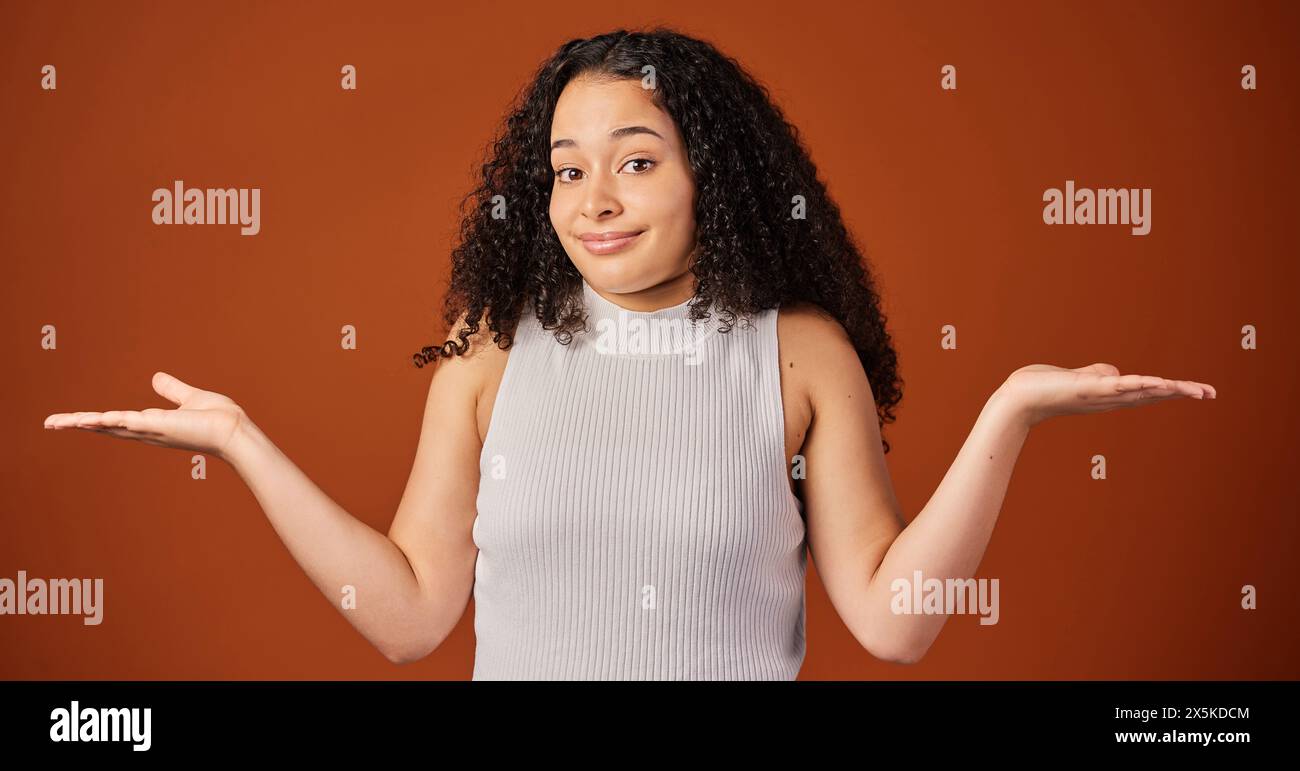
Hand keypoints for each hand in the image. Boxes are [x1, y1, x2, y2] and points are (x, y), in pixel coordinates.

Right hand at [43, 371, 247, 460]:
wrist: (236, 432)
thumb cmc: (220, 419)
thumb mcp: (190, 398)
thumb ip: (172, 389)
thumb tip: (155, 378)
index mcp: (153, 424)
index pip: (117, 422)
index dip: (95, 421)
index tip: (73, 420)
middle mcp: (148, 431)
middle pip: (105, 427)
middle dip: (77, 425)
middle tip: (49, 424)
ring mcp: (152, 430)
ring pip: (110, 426)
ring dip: (82, 423)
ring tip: (55, 423)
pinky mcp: (160, 426)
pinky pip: (128, 422)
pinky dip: (108, 421)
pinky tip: (88, 420)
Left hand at [997, 362, 1216, 428]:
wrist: (1020, 398)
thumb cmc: (1047, 388)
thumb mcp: (1081, 378)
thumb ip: (1101, 375)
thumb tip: (1117, 374)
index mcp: (1111, 396)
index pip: (1149, 393)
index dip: (1175, 391)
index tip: (1202, 392)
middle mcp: (1110, 399)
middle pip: (1154, 394)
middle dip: (1183, 392)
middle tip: (1212, 393)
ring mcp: (1101, 395)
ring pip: (1142, 391)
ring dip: (1169, 389)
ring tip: (1195, 390)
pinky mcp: (1088, 388)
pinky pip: (1119, 385)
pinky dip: (1139, 384)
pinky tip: (1158, 383)